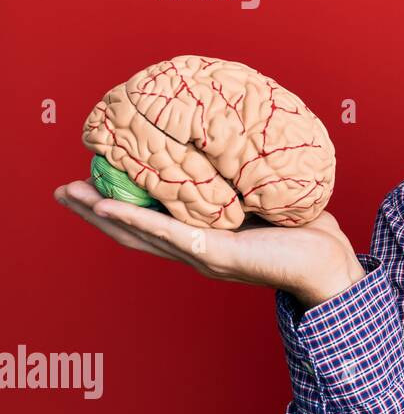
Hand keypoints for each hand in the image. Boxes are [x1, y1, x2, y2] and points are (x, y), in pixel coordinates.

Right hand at [53, 178, 367, 308]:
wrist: (331, 264)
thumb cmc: (306, 234)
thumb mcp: (267, 203)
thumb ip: (247, 185)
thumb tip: (239, 149)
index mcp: (204, 240)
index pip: (151, 224)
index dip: (118, 208)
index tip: (91, 186)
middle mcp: (195, 251)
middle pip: (132, 233)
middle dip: (94, 212)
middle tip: (62, 190)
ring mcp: (203, 256)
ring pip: (141, 235)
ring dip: (103, 215)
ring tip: (72, 195)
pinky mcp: (217, 256)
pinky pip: (170, 235)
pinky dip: (138, 221)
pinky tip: (110, 208)